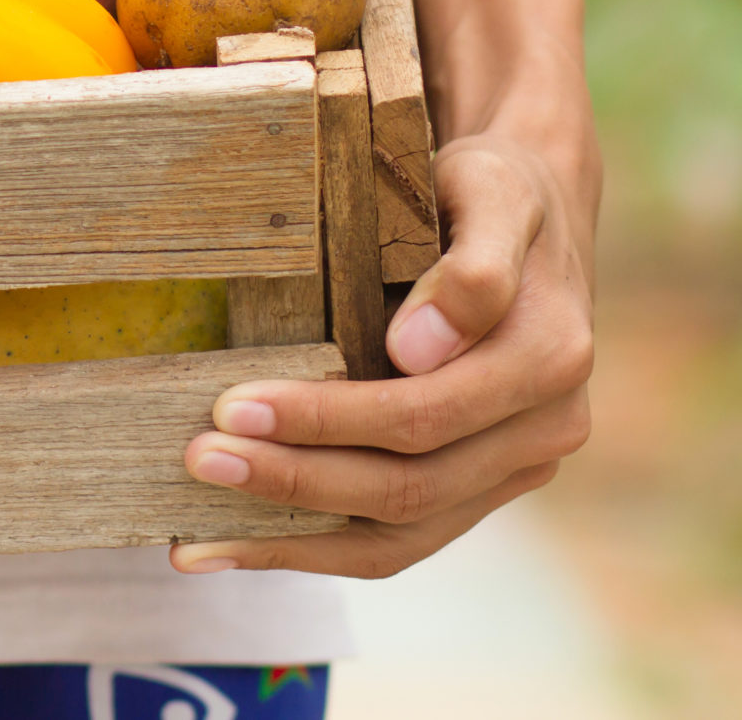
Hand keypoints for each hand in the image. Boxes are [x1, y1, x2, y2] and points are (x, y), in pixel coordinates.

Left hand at [168, 128, 595, 577]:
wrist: (528, 215)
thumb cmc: (492, 192)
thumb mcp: (491, 193)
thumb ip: (472, 269)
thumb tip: (419, 350)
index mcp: (547, 359)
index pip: (422, 413)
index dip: (326, 420)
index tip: (233, 406)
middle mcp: (542, 430)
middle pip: (408, 487)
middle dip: (294, 478)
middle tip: (198, 457)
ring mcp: (510, 468)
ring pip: (398, 534)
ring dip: (291, 537)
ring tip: (194, 537)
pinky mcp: (474, 488)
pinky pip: (394, 540)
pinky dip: (312, 550)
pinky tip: (230, 548)